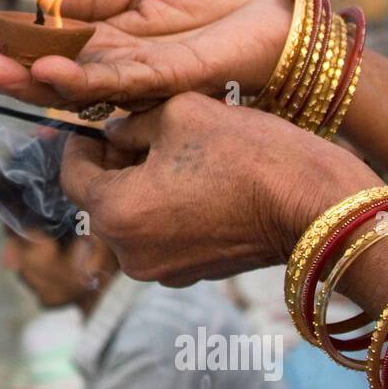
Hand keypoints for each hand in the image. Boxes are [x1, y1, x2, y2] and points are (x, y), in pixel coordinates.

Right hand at [0, 0, 290, 111]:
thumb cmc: (215, 5)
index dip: (4, 52)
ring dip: (26, 79)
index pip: (42, 51)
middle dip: (3, 71)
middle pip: (47, 74)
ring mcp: (134, 80)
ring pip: (71, 84)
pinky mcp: (163, 81)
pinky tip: (44, 68)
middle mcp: (111, 68)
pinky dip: (77, 77)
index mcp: (103, 45)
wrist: (270, 22)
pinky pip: (114, 81)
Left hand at [60, 93, 379, 284]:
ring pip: (132, 218)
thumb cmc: (248, 154)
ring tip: (179, 153)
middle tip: (144, 130)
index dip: (81, 142)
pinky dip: (168, 209)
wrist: (315, 205)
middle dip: (116, 163)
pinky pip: (162, 236)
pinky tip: (201, 182)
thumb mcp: (177, 113)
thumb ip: (131, 122)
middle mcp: (129, 254)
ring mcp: (161, 271)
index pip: (72, 174)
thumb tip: (115, 132)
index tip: (98, 121)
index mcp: (116, 213)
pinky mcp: (192, 275)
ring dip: (143, 186)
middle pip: (101, 199)